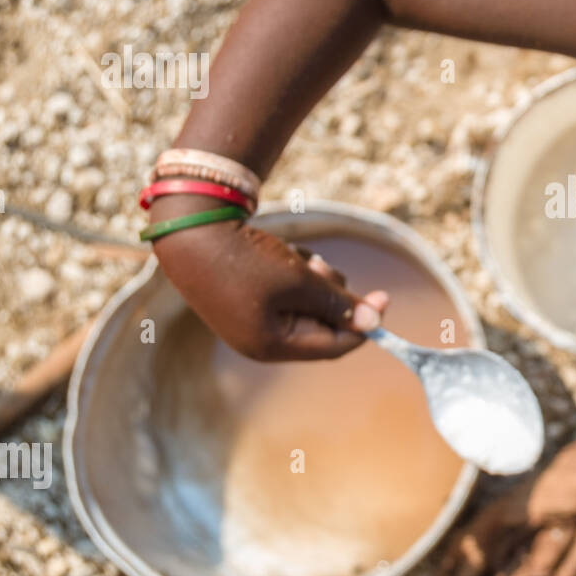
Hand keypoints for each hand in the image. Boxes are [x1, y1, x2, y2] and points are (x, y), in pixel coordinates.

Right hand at [150, 197, 387, 360]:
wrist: (191, 229)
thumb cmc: (247, 260)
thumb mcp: (300, 281)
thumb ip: (339, 304)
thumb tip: (376, 324)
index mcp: (272, 346)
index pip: (334, 346)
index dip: (363, 324)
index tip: (384, 296)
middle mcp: (261, 341)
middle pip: (322, 326)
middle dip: (332, 295)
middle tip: (320, 266)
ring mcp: (252, 321)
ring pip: (309, 305)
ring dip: (314, 280)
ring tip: (298, 257)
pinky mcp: (248, 300)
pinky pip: (289, 293)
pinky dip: (295, 272)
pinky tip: (282, 254)